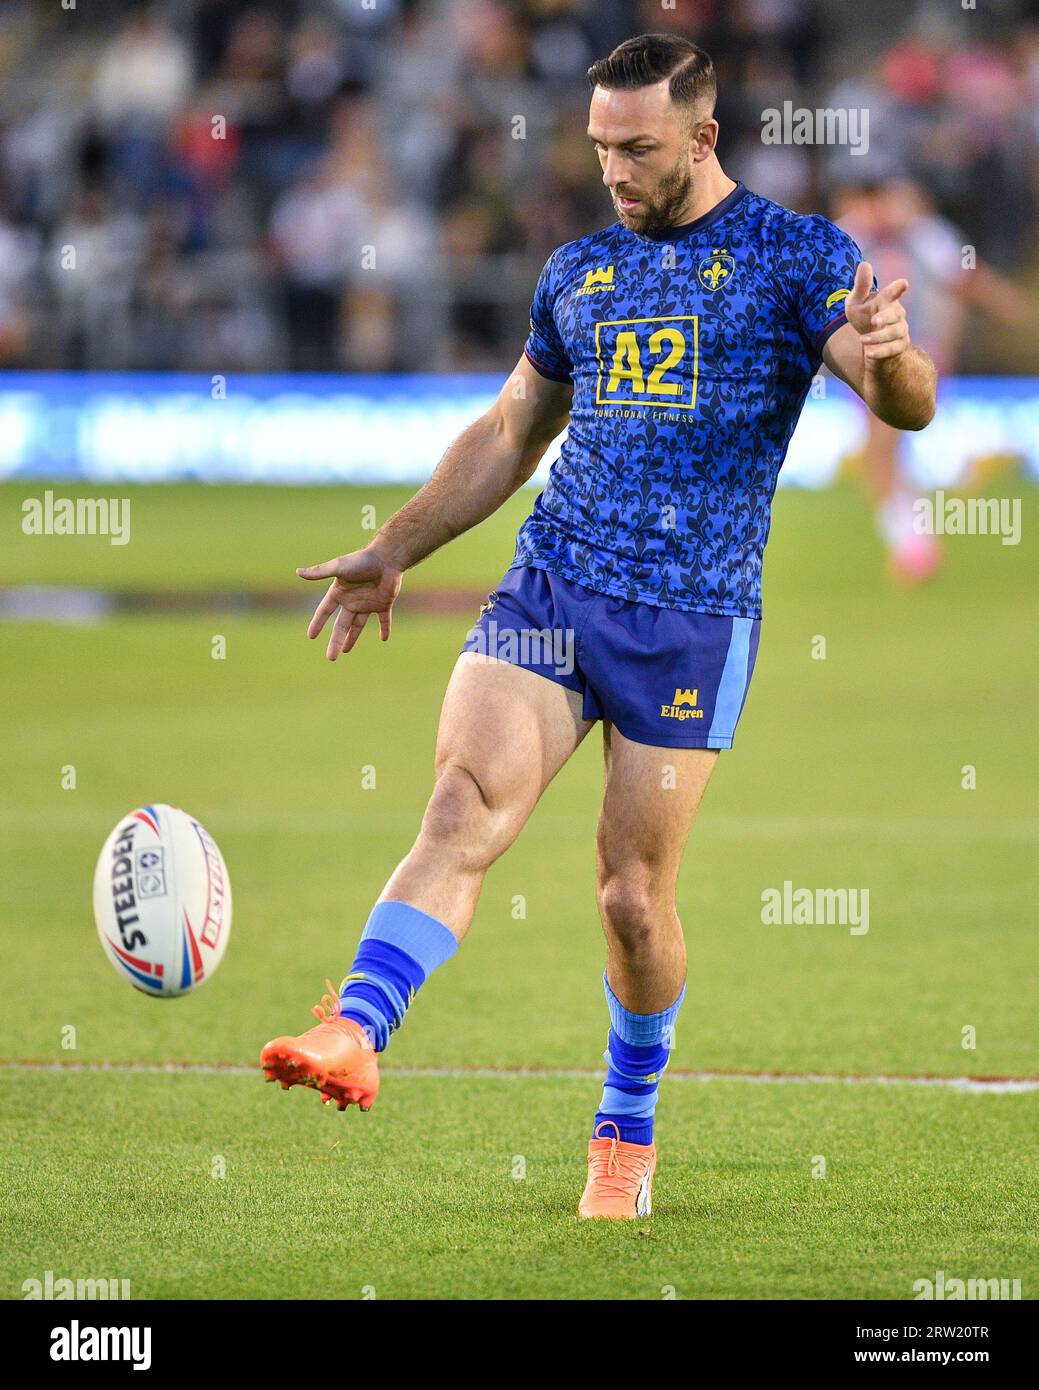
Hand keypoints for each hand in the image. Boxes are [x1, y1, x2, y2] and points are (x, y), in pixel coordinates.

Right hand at [297, 545, 403, 660]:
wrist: (387, 558)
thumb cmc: (362, 560)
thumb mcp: (339, 567)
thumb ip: (320, 572)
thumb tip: (298, 572)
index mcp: (340, 592)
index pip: (325, 611)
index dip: (317, 623)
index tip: (311, 636)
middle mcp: (352, 599)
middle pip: (341, 625)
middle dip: (335, 641)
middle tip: (331, 657)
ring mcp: (368, 603)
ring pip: (358, 625)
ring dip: (352, 638)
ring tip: (345, 651)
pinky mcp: (383, 604)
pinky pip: (384, 620)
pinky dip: (385, 628)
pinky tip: (384, 638)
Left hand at [844, 261, 910, 362]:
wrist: (868, 341)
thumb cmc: (863, 316)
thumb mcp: (856, 302)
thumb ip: (861, 286)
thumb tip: (865, 265)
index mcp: (886, 300)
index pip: (893, 292)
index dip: (897, 289)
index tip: (903, 284)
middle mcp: (897, 313)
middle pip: (896, 313)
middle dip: (886, 317)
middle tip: (874, 320)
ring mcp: (900, 329)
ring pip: (895, 332)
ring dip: (879, 337)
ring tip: (862, 340)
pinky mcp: (899, 345)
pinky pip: (893, 349)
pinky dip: (881, 351)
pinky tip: (869, 353)